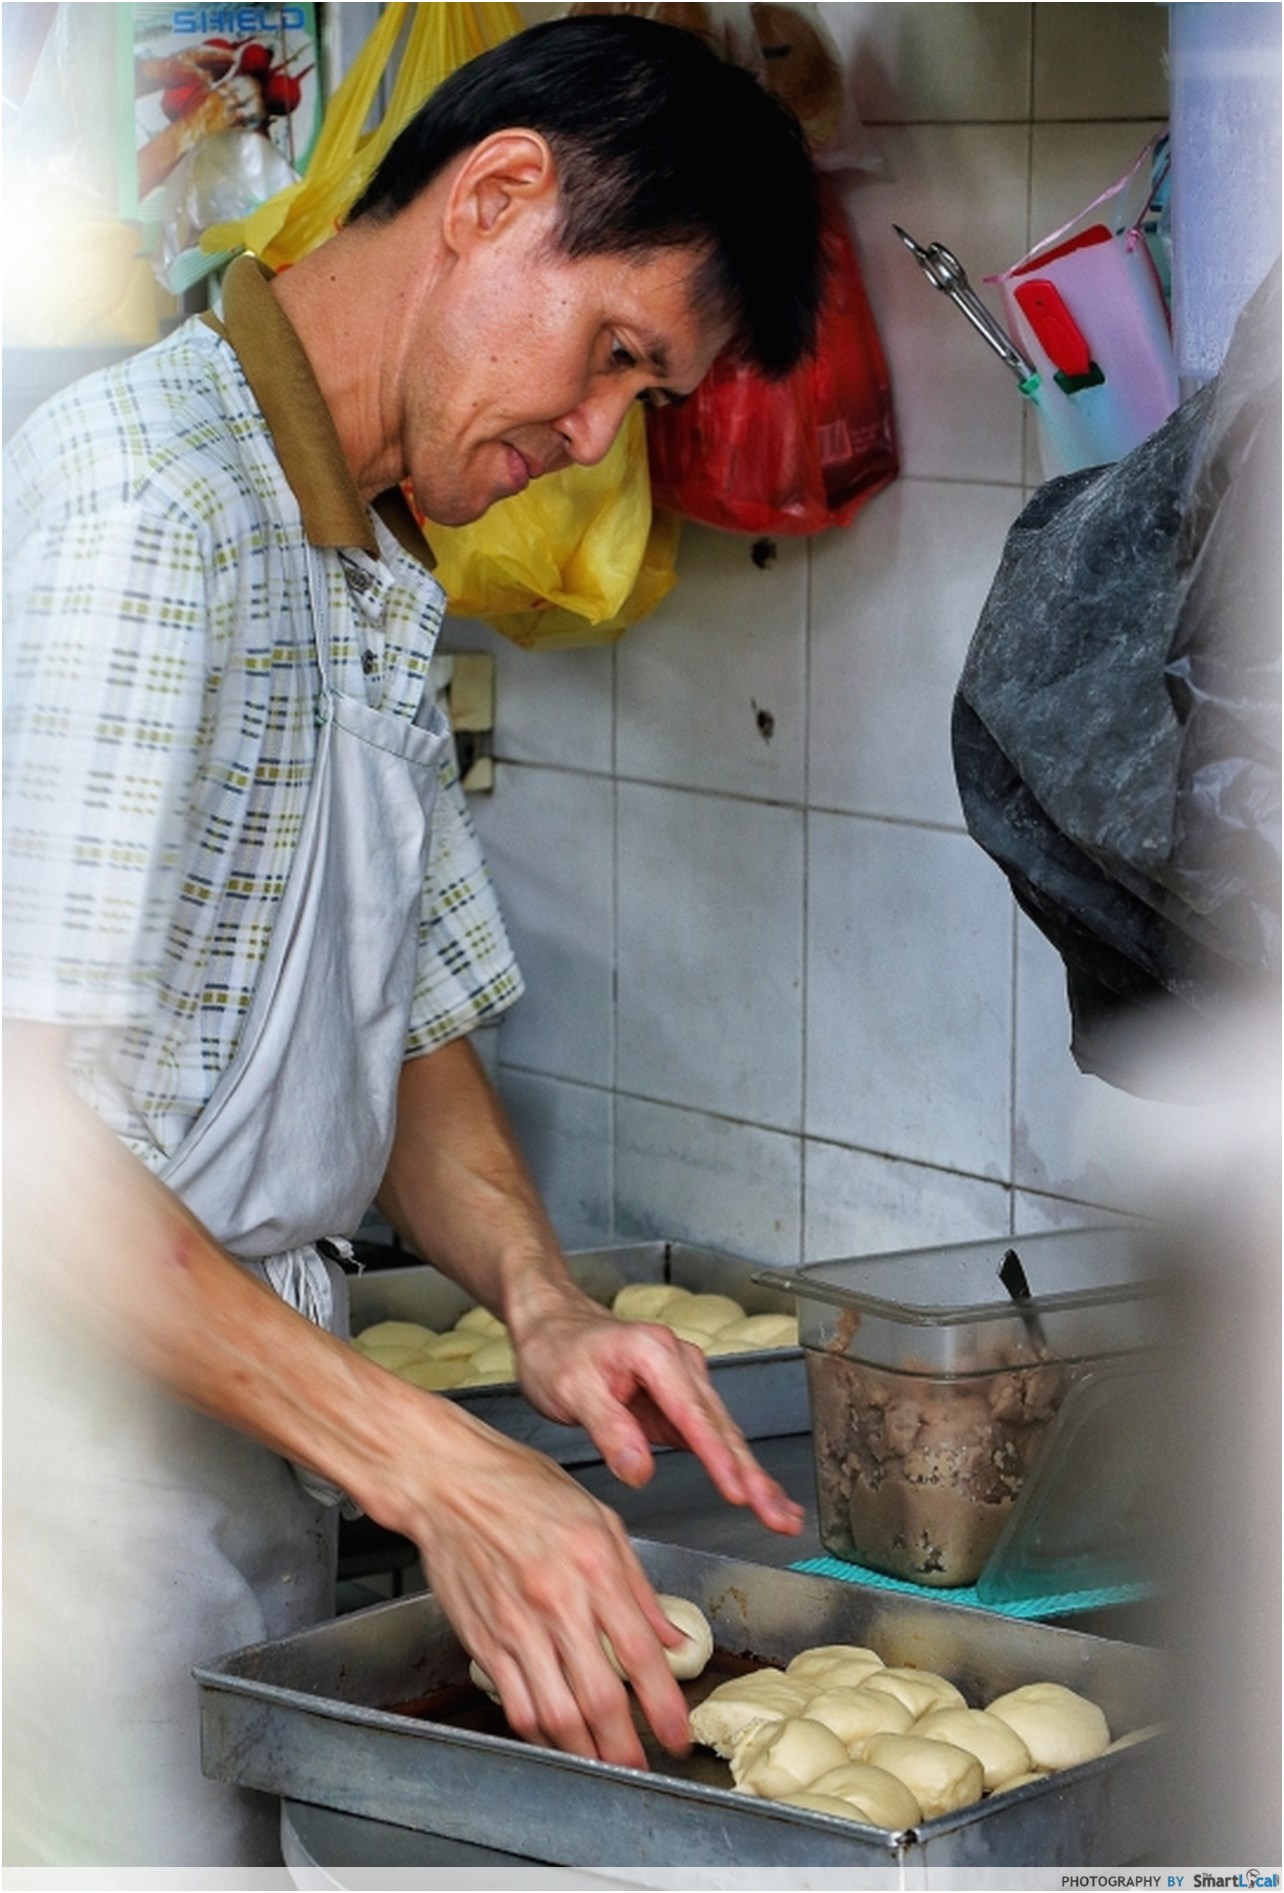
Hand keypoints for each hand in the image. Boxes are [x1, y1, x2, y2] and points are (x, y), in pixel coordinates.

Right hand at [399, 1403, 690, 1767]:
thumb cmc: (522, 1487)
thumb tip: (669, 1638)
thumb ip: (638, 1585)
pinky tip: (557, 1738)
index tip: (677, 1733)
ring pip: (555, 1714)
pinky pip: (515, 1704)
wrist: (450, 1484)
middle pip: (598, 1697)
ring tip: (602, 1764)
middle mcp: (556, 1600)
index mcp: (594, 1564)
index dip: (663, 1705)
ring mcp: (516, 1625)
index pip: (639, 1652)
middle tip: (640, 1768)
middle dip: (625, 1748)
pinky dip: (540, 1733)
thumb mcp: (599, 1518)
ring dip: (583, 1753)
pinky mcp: (483, 1640)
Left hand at [507, 1284, 804, 1535]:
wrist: (552, 1326)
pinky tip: (757, 1491)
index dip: (719, 1458)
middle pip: (721, 1426)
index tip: (740, 1493)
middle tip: (779, 1516)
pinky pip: (712, 1436)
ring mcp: (684, 1380)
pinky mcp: (680, 1401)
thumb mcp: (571, 1389)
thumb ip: (609, 1429)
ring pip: (724, 1433)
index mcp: (654, 1353)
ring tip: (782, 1515)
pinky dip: (736, 1465)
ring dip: (754, 1475)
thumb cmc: (557, 1350)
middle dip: (753, 1474)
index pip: (693, 1414)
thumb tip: (639, 1471)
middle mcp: (679, 1362)